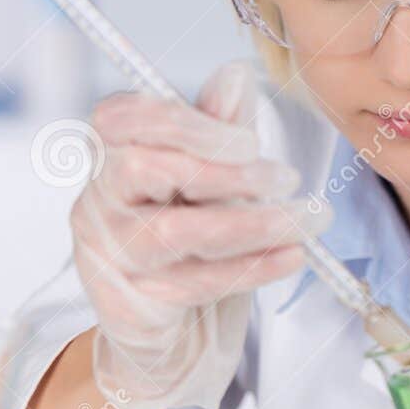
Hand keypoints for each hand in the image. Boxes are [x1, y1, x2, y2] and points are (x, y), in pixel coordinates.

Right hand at [72, 63, 328, 408]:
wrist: (173, 333)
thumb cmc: (192, 242)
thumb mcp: (211, 180)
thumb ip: (220, 128)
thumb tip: (235, 75)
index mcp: (111, 155)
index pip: (121, 117)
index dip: (186, 122)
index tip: (248, 141)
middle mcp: (99, 200)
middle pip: (146, 167)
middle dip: (229, 173)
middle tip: (289, 178)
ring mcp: (110, 254)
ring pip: (177, 230)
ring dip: (256, 223)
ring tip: (310, 219)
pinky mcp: (130, 302)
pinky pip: (193, 281)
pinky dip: (254, 267)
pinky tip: (293, 256)